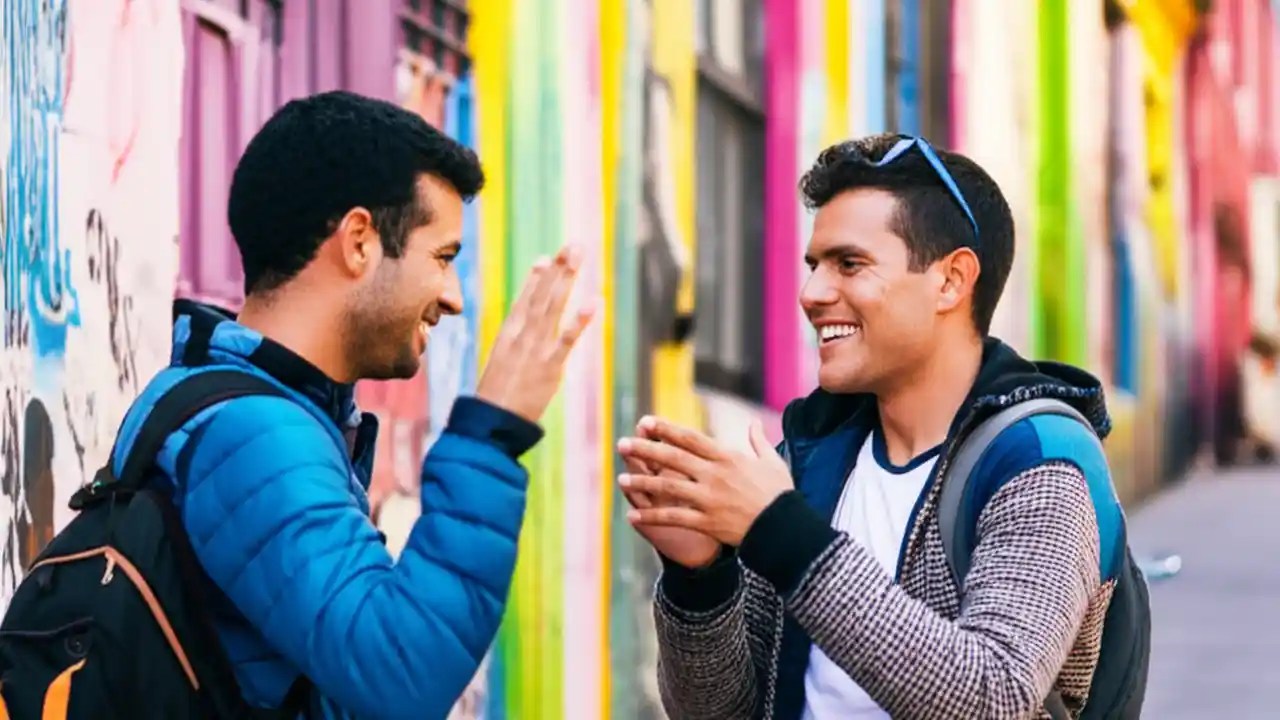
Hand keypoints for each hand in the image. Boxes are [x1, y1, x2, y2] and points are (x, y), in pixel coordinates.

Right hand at [476, 245, 594, 422]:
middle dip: (558, 270)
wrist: (490, 423)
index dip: (536, 280)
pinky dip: (580, 321)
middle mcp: (521, 337)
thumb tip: (524, 338)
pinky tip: (593, 302)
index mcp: (507, 336)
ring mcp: (535, 350)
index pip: (524, 302)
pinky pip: (567, 340)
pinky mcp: (550, 367)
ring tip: (578, 258)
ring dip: (566, 280)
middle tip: (572, 247)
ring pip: (553, 308)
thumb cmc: (496, 399)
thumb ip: (514, 351)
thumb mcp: (501, 367)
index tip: (546, 258)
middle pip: (541, 297)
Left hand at [617, 416, 792, 545]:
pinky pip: (674, 517)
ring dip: (643, 482)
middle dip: (645, 450)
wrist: (784, 528)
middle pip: (672, 458)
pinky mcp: (706, 521)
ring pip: (668, 486)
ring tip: (621, 479)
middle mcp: (713, 474)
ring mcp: (708, 498)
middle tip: (622, 444)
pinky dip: (652, 517)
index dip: (665, 429)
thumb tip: (754, 422)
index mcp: (727, 457)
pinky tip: (633, 516)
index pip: (689, 438)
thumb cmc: (779, 493)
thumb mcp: (772, 461)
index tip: (645, 422)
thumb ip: (758, 441)